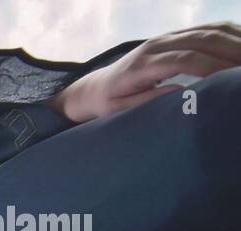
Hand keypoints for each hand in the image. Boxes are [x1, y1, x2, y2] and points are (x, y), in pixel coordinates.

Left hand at [50, 22, 240, 122]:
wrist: (96, 86)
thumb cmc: (109, 103)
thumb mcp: (121, 110)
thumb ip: (149, 101)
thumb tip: (181, 92)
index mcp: (143, 65)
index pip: (184, 60)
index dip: (211, 66)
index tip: (230, 77)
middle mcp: (156, 45)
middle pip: (202, 40)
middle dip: (231, 51)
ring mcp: (166, 37)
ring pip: (208, 30)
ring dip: (235, 40)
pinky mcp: (174, 36)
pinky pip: (207, 29)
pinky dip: (229, 34)